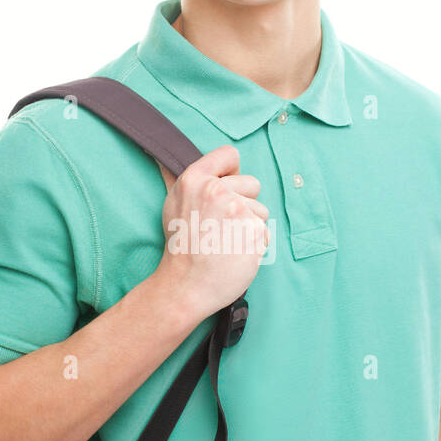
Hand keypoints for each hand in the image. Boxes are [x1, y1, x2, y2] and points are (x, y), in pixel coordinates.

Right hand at [153, 145, 269, 318]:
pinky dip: (255, 244)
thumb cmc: (181, 247)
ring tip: (226, 241)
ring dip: (249, 225)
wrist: (185, 286)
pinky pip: (265, 231)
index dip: (231, 172)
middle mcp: (216, 191)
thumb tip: (187, 162)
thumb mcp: (175, 203)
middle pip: (252, 183)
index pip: (229, 154)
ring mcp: (237, 211)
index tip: (224, 191)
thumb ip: (191, 181)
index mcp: (194, 179)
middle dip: (243, 203)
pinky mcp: (254, 232)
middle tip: (219, 226)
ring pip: (261, 209)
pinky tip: (236, 253)